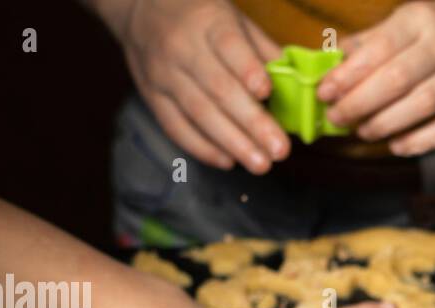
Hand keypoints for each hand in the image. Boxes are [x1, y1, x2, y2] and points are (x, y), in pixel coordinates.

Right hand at [108, 0, 289, 172]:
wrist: (140, 9)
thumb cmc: (199, 16)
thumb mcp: (232, 17)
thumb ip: (262, 50)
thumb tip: (295, 84)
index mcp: (208, 23)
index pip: (228, 46)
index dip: (247, 69)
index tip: (267, 92)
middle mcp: (183, 49)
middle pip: (218, 89)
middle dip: (251, 123)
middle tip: (279, 150)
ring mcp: (164, 75)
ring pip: (199, 114)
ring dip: (233, 143)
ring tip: (260, 164)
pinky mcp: (152, 97)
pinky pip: (176, 127)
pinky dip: (203, 148)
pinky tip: (228, 161)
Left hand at [319, 1, 434, 155]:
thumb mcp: (410, 18)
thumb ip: (372, 40)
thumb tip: (332, 62)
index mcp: (423, 20)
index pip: (379, 49)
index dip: (348, 74)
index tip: (325, 91)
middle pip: (397, 81)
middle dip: (359, 103)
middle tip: (336, 117)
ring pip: (420, 107)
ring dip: (384, 124)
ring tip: (361, 131)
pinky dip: (418, 141)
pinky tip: (396, 145)